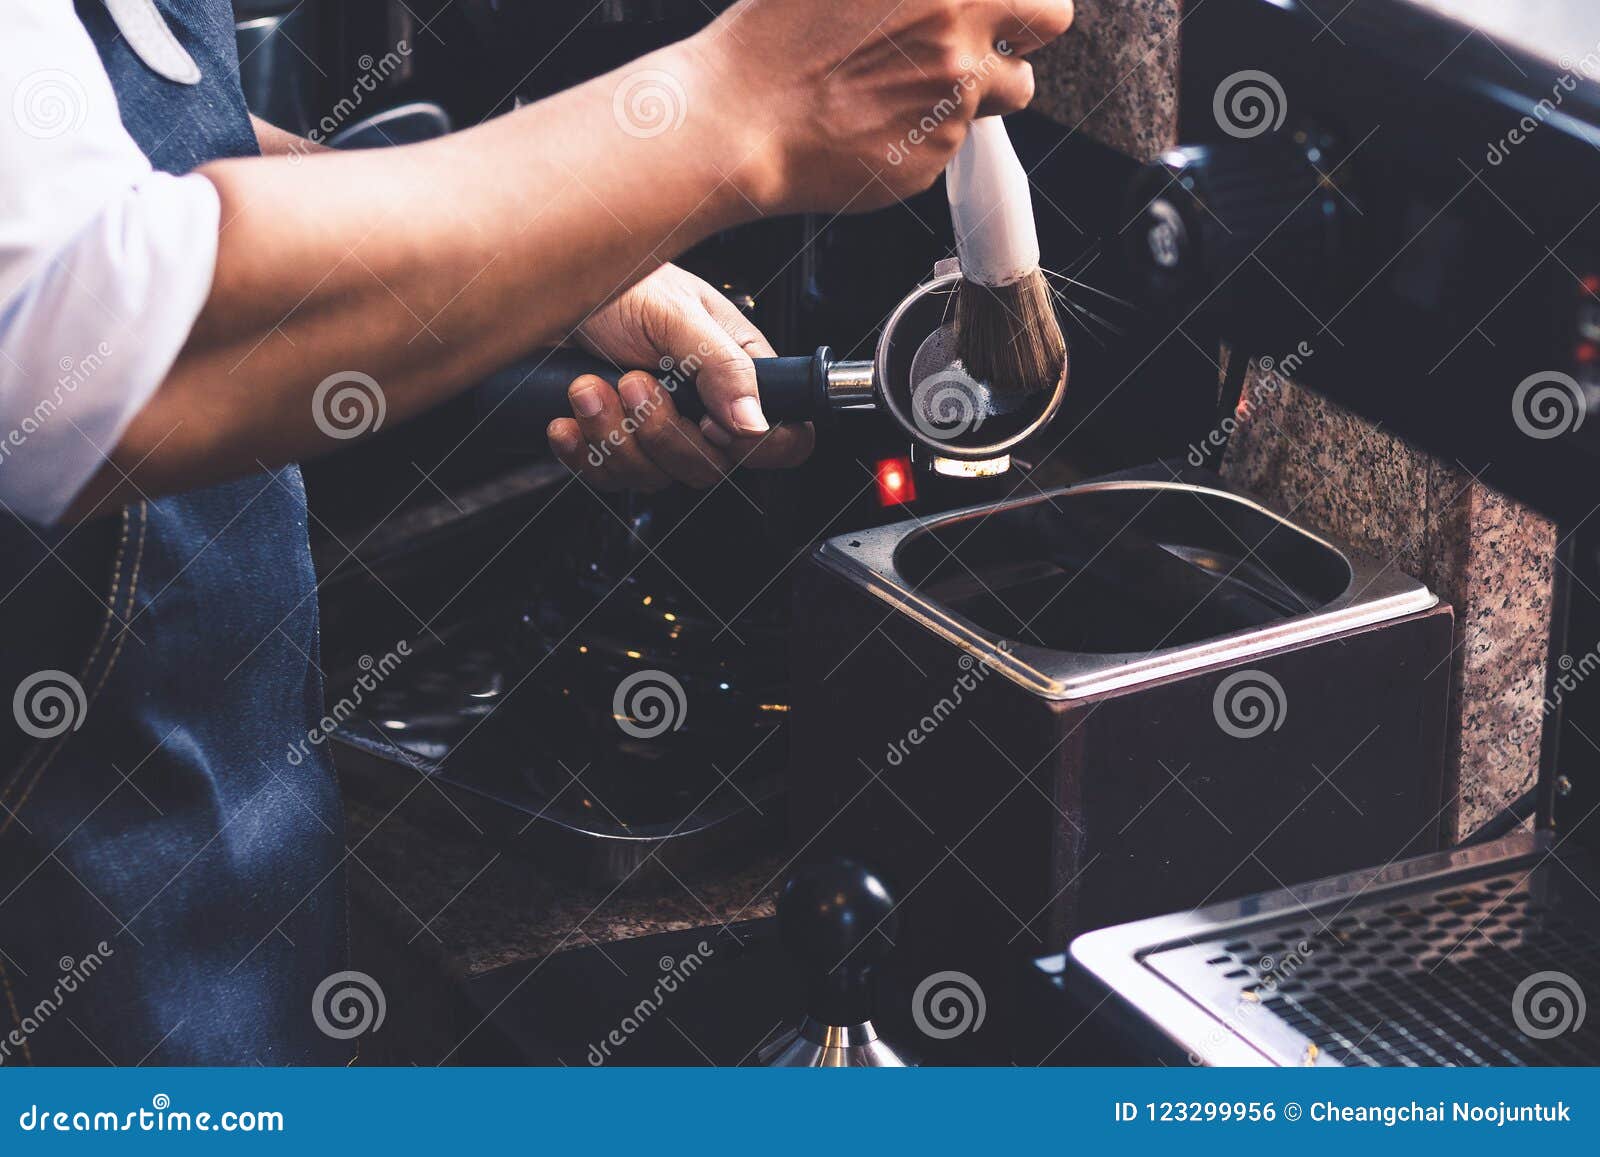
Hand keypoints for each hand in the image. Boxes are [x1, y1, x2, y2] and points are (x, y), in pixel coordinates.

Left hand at [546, 264, 814, 490]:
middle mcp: (705, 408)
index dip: (752, 448)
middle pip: (708, 468)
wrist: (548, 289)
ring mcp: (659, 430)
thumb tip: (755, 419)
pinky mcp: (616, 443)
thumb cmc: (619, 283)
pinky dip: (583, 450)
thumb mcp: (676, 314)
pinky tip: (569, 416)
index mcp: (740, 373)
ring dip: (613, 435)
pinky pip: (608, 477)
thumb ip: (722, 366)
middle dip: (660, 433)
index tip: (709, 423)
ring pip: (655, 477)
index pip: (783, 439)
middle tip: (633, 381)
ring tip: (589, 386)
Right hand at [694, 0, 1074, 211]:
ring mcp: (953, 102)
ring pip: (1009, 91)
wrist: (736, 119)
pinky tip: (875, 118)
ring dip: (980, 84)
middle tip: (991, 32)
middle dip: (1026, 25)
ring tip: (917, 82)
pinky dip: (926, 131)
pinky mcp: (934, 158)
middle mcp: (961, 35)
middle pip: (1050, 19)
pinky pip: (953, 140)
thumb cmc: (772, 39)